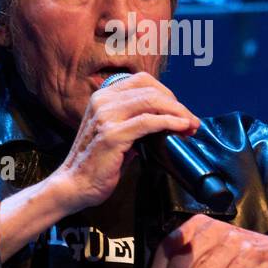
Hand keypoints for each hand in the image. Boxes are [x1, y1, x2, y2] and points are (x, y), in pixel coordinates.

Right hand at [48, 72, 199, 214]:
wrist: (74, 185)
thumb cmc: (97, 163)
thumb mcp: (115, 132)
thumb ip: (135, 121)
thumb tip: (166, 119)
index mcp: (103, 97)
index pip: (142, 81)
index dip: (167, 93)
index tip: (181, 110)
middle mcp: (102, 102)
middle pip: (150, 90)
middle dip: (177, 104)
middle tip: (192, 121)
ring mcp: (106, 117)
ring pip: (152, 102)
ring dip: (178, 112)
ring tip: (191, 125)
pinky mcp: (112, 135)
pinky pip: (148, 122)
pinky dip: (169, 123)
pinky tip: (180, 128)